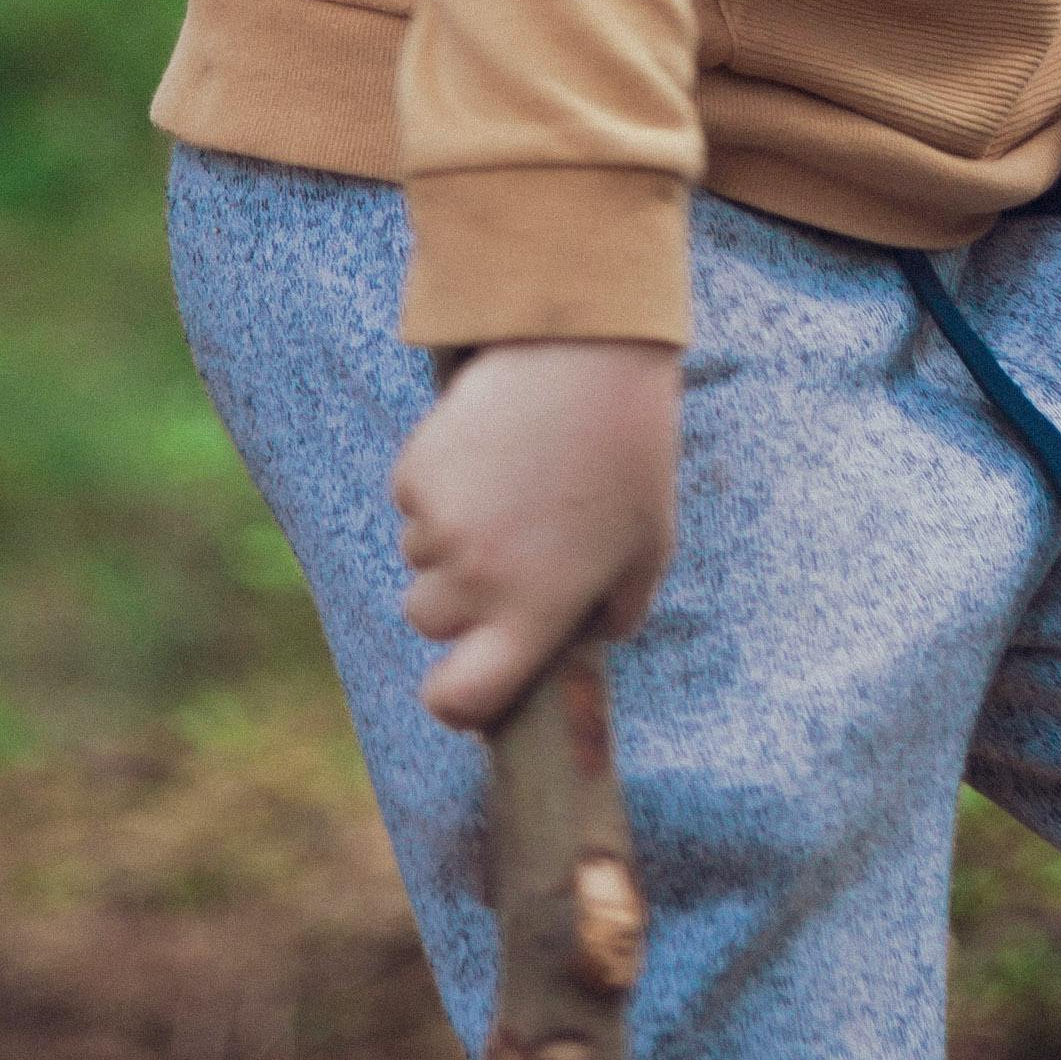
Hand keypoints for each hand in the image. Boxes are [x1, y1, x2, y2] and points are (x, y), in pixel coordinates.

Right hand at [392, 337, 683, 729]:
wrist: (590, 356)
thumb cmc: (631, 457)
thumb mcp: (649, 551)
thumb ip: (615, 615)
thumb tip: (582, 639)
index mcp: (534, 614)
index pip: (462, 698)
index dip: (454, 703)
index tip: (461, 687)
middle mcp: (476, 581)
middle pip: (428, 620)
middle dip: (457, 598)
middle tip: (510, 549)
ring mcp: (438, 526)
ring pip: (418, 556)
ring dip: (448, 537)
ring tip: (510, 484)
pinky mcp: (414, 472)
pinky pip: (411, 501)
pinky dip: (437, 486)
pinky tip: (488, 449)